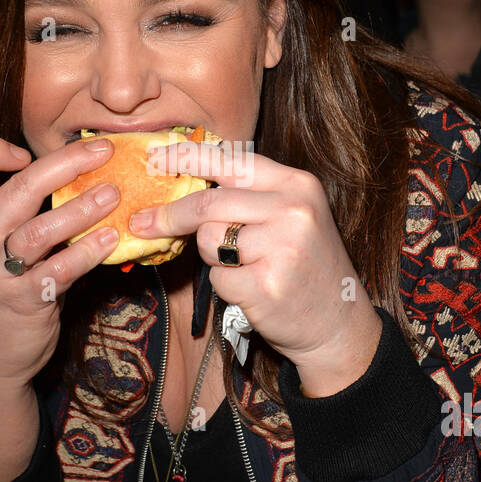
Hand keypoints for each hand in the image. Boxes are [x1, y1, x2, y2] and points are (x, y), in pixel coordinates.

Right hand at [0, 136, 122, 387]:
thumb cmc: (1, 290)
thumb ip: (20, 214)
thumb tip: (76, 171)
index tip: (26, 154)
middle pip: (16, 189)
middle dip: (63, 164)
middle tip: (101, 152)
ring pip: (40, 231)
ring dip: (83, 209)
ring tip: (114, 195)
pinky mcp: (25, 303)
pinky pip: (61, 270)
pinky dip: (88, 251)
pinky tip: (112, 240)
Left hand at [129, 141, 382, 389]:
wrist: (339, 323)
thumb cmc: (305, 265)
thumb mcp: (291, 216)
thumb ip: (248, 196)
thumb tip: (182, 183)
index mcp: (297, 184)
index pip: (231, 161)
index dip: (186, 157)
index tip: (154, 159)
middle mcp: (293, 210)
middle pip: (208, 203)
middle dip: (169, 215)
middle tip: (141, 223)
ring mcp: (281, 248)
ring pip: (208, 240)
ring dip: (211, 256)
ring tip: (244, 267)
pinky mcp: (266, 286)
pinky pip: (217, 278)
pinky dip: (225, 286)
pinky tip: (252, 291)